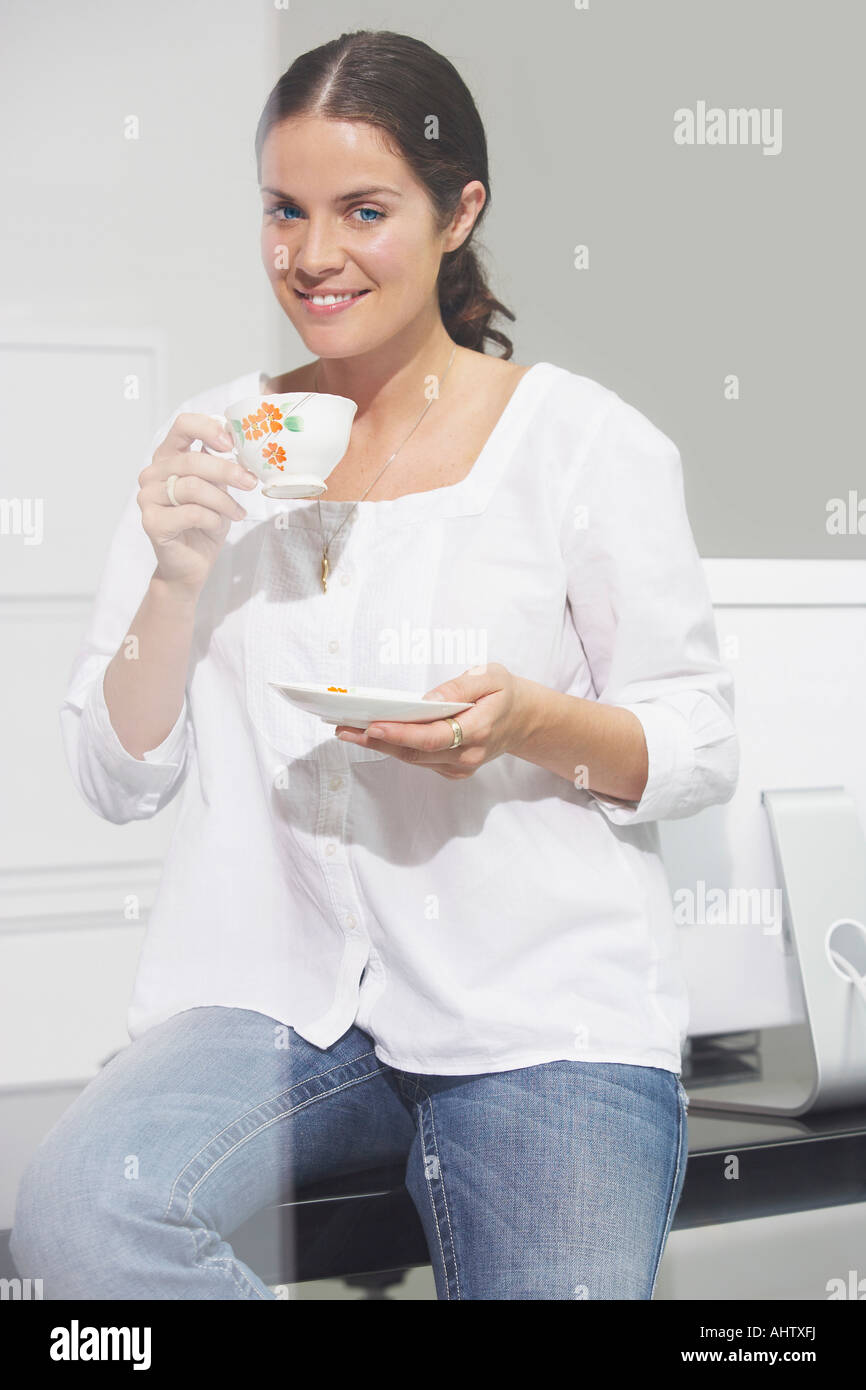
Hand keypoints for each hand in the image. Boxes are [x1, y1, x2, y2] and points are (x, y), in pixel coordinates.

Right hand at [138, 412, 258, 594]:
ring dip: (223, 501)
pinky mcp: (151, 522)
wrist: (191, 565)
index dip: (208, 428)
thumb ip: (220, 468)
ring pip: (193, 487)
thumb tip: (239, 449)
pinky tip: (218, 526)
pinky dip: (212, 519)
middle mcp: (152, 474)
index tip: (231, 443)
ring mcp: (147, 497)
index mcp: (168, 458)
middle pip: (192, 461)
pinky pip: (192, 513)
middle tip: (250, 483)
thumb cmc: (204, 524)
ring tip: (237, 512)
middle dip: (227, 472)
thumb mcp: (218, 490)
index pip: (183, 425)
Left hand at [335, 662, 531, 777]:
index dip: (401, 734)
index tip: (373, 726)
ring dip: (380, 746)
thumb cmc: (505, 693)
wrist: (526, 720)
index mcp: (480, 729)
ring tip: (349, 730)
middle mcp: (468, 754)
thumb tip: (427, 700)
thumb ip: (459, 687)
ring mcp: (460, 766)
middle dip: (377, 742)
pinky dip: (395, 748)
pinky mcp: (453, 770)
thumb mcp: (491, 676)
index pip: (433, 737)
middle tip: (344, 728)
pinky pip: (419, 761)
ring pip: (413, 759)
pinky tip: (374, 736)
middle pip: (415, 753)